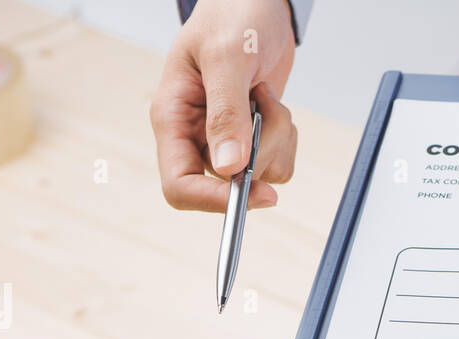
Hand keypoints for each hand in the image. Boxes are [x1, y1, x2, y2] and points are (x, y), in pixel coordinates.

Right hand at [150, 0, 298, 211]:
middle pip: (229, 182)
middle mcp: (195, 135)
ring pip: (261, 173)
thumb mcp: (227, 56)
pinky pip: (277, 163)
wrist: (259, 3)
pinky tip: (270, 102)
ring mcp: (224, 140)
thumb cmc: (232, 15)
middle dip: (260, 150)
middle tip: (263, 104)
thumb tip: (228, 167)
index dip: (212, 199)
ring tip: (263, 93)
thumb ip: (226, 112)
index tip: (252, 191)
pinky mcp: (251, 139)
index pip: (179, 184)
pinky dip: (286, 137)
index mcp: (173, 117)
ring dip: (276, 137)